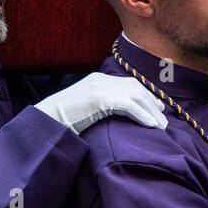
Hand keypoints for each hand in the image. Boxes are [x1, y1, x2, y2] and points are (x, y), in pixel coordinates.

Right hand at [34, 73, 167, 134]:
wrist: (44, 121)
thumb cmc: (62, 120)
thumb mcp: (86, 108)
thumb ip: (102, 106)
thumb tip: (118, 114)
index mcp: (98, 80)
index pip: (129, 84)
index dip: (146, 96)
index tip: (157, 108)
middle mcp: (101, 80)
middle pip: (136, 88)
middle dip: (152, 104)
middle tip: (164, 120)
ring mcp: (100, 88)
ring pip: (136, 96)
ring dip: (151, 112)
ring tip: (161, 127)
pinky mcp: (99, 99)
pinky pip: (129, 106)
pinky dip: (143, 115)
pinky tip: (151, 126)